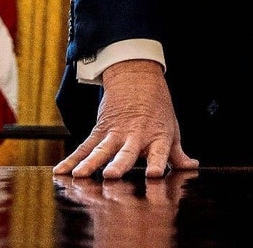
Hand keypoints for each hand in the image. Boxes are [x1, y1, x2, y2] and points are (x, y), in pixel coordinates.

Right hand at [52, 59, 198, 178]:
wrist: (136, 77)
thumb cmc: (157, 108)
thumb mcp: (171, 129)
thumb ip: (178, 154)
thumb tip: (191, 167)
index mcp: (157, 138)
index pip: (159, 153)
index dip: (157, 164)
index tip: (153, 175)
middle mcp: (135, 136)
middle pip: (127, 153)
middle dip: (119, 164)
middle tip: (111, 174)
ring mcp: (115, 134)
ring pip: (101, 150)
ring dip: (90, 163)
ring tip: (80, 175)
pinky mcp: (100, 131)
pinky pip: (84, 147)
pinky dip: (72, 159)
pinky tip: (61, 171)